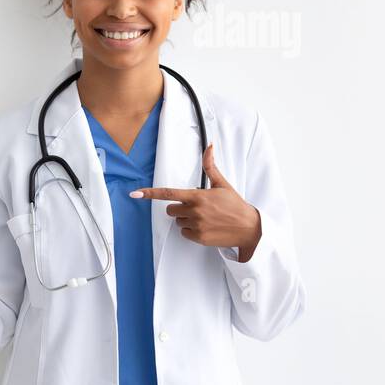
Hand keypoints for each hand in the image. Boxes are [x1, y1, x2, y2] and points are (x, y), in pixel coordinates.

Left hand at [129, 143, 261, 261]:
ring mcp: (196, 225)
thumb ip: (211, 167)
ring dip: (186, 220)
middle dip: (180, 208)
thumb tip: (209, 147)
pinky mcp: (198, 237)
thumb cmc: (235, 205)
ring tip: (204, 218)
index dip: (150, 193)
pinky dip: (191, 231)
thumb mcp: (222, 185)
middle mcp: (195, 210)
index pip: (168, 193)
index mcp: (197, 196)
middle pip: (170, 209)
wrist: (249, 228)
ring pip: (177, 221)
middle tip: (197, 208)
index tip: (135, 194)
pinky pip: (184, 233)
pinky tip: (205, 227)